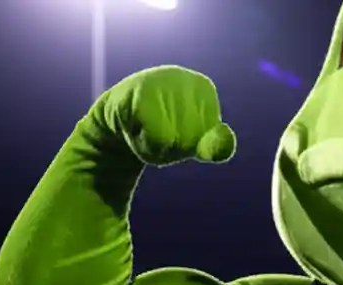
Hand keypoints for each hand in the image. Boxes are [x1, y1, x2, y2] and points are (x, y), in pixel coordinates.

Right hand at [96, 65, 236, 166]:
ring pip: (171, 140)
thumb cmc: (159, 132)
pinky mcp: (138, 92)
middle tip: (154, 131)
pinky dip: (142, 143)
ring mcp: (160, 81)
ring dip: (154, 146)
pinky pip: (154, 135)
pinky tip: (132, 126)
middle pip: (190, 139)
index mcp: (203, 88)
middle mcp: (183, 78)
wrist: (115, 125)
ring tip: (143, 128)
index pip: (210, 139)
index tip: (174, 132)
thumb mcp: (192, 145)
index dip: (190, 147)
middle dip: (171, 148)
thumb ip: (214, 146)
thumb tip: (227, 136)